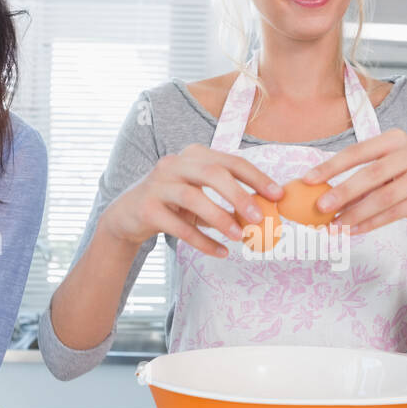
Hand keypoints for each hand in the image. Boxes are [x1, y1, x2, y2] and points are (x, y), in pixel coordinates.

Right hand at [100, 143, 283, 256]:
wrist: (127, 216)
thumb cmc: (174, 204)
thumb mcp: (201, 196)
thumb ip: (228, 200)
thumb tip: (265, 213)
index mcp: (194, 155)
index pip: (231, 161)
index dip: (257, 177)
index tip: (278, 195)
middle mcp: (175, 164)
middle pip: (212, 173)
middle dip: (239, 195)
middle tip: (259, 218)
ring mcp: (158, 184)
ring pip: (193, 198)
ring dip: (220, 219)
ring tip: (240, 237)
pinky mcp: (146, 208)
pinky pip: (179, 227)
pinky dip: (202, 241)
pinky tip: (221, 252)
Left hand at [302, 128, 406, 233]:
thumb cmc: (402, 184)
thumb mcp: (382, 174)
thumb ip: (355, 179)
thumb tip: (317, 193)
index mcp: (396, 138)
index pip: (359, 151)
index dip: (331, 166)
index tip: (308, 180)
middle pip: (372, 174)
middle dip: (343, 192)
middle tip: (320, 207)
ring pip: (383, 197)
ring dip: (355, 213)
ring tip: (335, 226)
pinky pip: (394, 213)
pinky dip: (370, 224)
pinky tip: (353, 230)